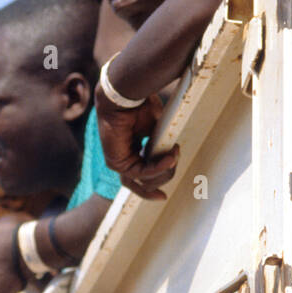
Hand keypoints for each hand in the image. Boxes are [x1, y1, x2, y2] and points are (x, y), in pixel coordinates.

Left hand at [94, 83, 178, 200]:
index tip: (163, 196)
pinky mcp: (117, 163)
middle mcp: (123, 159)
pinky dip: (158, 167)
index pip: (143, 177)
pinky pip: (142, 172)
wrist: (124, 95)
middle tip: (174, 160)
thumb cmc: (140, 105)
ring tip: (173, 156)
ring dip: (163, 171)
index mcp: (132, 151)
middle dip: (163, 178)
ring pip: (144, 181)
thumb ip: (162, 147)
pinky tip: (170, 158)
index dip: (154, 186)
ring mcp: (118, 163)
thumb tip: (172, 159)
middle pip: (145, 183)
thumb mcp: (157, 130)